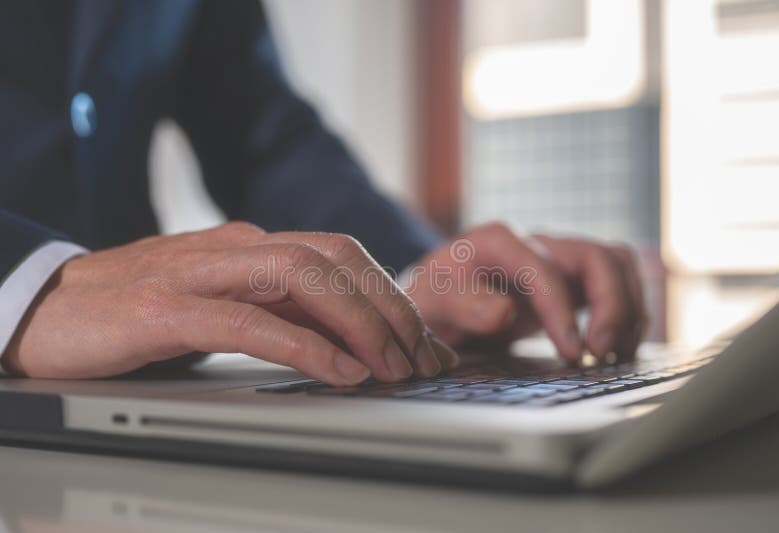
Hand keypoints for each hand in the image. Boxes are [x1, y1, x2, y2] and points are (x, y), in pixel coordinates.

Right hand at [4, 222, 455, 382]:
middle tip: (421, 359)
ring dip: (360, 323)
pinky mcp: (166, 307)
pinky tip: (339, 372)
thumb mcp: (218, 305)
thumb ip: (272, 309)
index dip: (390, 296)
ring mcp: (200, 272)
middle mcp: (234, 247)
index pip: (340, 255)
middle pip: (336, 258)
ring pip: (303, 277)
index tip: (421, 343)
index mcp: (250, 246)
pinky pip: (250, 320)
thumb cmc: (135, 314)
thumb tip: (341, 340)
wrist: (43, 309)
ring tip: (392, 367)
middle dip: (390, 309)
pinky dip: (304, 346)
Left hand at [403, 223, 646, 362]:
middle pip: (597, 256)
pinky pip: (615, 282)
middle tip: (601, 352)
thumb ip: (464, 304)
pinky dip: (626, 313)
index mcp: (499, 242)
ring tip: (612, 354)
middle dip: (611, 305)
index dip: (563, 311)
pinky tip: (612, 350)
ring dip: (627, 308)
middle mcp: (536, 243)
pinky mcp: (571, 279)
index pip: (545, 270)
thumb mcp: (433, 302)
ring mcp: (558, 259)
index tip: (571, 352)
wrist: (438, 296)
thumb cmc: (435, 298)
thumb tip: (505, 312)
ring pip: (616, 264)